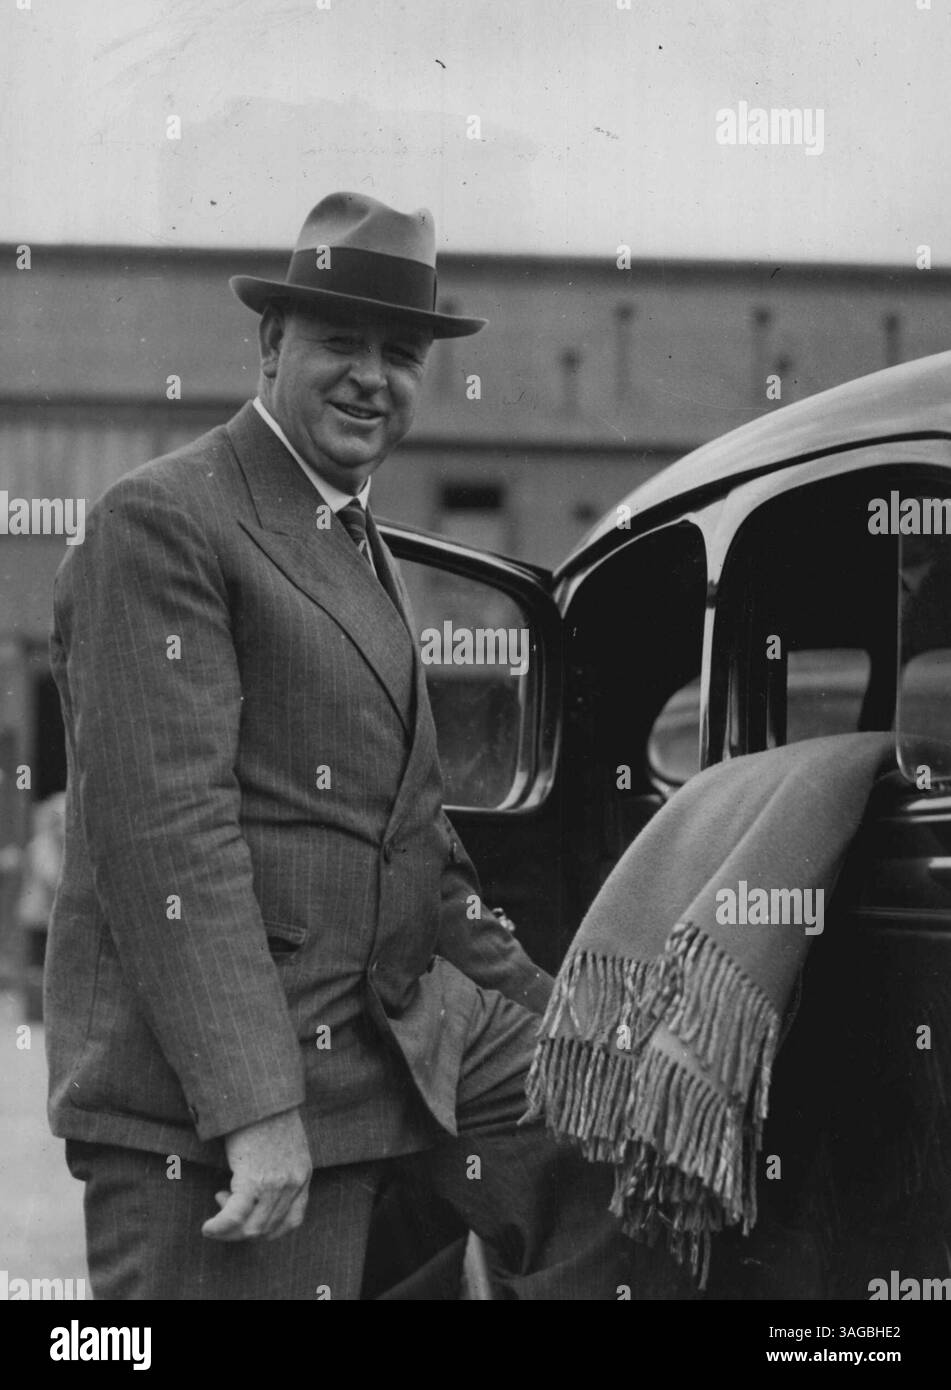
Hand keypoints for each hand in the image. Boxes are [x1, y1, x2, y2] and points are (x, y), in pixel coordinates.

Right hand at [201, 1108, 311, 1242]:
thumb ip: (282, 1167)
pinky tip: (208, 1227)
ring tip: (218, 1206)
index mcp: (303, 1174)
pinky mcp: (253, 1180)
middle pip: (268, 1228)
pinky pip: (234, 1217)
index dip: (268, 1228)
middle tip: (226, 1209)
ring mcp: (275, 1184)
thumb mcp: (286, 1143)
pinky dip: (218, 1227)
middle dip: (243, 1228)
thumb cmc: (266, 1113)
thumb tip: (260, 1189)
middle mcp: (293, 1183)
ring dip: (231, 1228)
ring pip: (251, 1228)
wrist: (259, 1094)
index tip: (249, 1219)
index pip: (292, 1221)